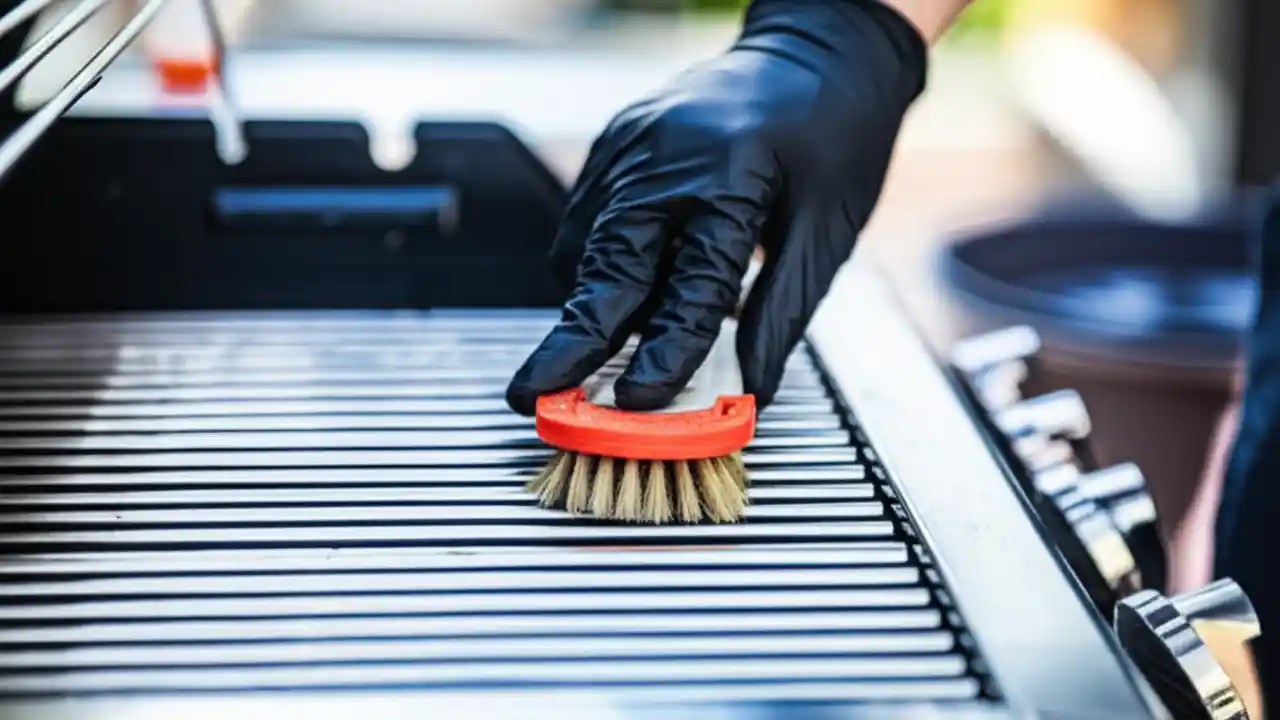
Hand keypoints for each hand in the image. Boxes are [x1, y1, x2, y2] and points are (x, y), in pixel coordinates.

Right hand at [507, 0, 926, 415]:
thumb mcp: (829, 230)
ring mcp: (630, 146)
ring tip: (600, 353)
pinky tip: (626, 289)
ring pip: (586, 249)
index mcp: (732, 176)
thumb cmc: (835, 133)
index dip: (663, 353)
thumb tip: (751, 389)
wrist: (816, 49)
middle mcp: (666, 157)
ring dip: (590, 306)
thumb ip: (780, 314)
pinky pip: (586, 222)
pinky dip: (596, 268)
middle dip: (569, 340)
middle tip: (531, 393)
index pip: (690, 287)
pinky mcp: (613, 144)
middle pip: (606, 267)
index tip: (635, 404)